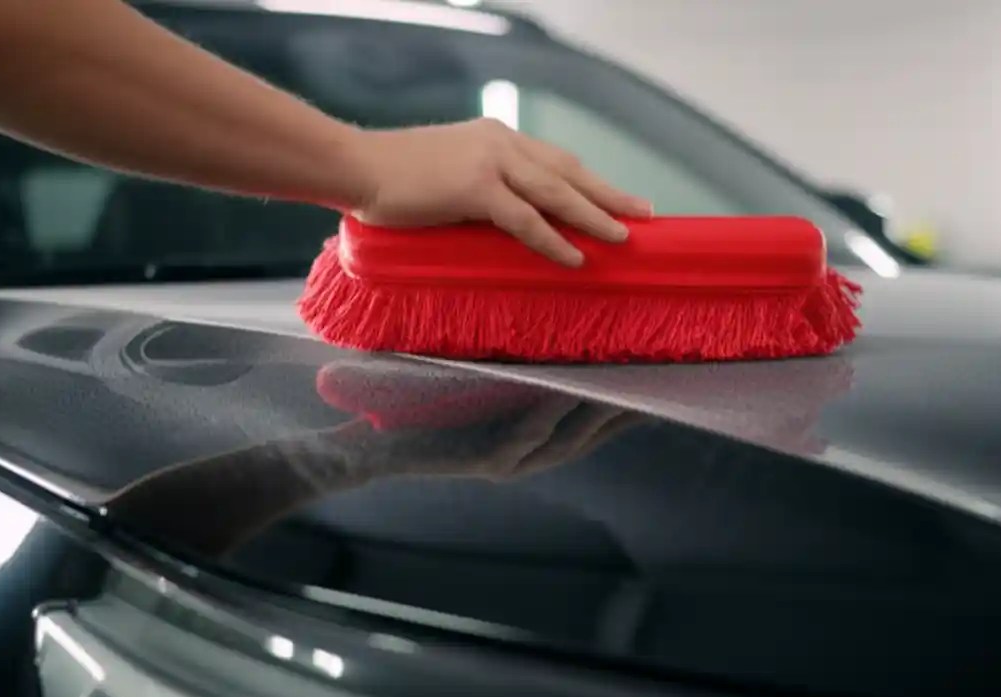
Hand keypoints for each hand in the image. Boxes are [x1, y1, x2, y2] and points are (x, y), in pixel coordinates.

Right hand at [348, 118, 652, 265]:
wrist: (355, 166)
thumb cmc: (393, 179)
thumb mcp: (447, 174)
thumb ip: (480, 189)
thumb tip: (505, 222)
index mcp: (496, 138)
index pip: (555, 160)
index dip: (589, 181)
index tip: (617, 198)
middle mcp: (500, 143)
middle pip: (568, 171)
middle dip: (609, 194)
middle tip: (645, 213)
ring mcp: (489, 163)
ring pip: (556, 192)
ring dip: (594, 215)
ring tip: (624, 236)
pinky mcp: (474, 188)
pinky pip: (525, 219)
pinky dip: (553, 239)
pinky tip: (576, 255)